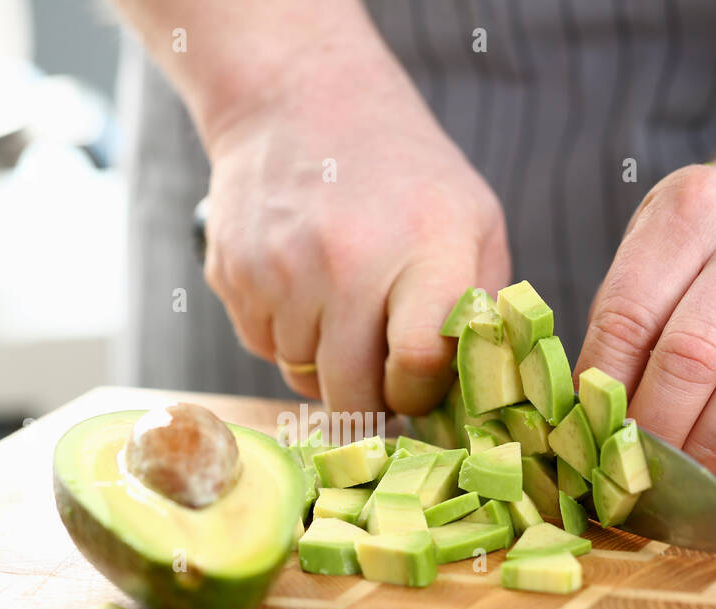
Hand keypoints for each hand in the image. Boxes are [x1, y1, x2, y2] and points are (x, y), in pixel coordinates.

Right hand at [202, 52, 508, 415]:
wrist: (298, 100)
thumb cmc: (402, 173)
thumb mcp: (472, 219)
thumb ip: (482, 306)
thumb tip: (476, 390)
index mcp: (424, 248)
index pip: (416, 362)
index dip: (417, 394)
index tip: (417, 385)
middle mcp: (347, 262)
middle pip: (351, 395)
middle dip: (370, 401)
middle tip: (381, 373)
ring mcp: (281, 271)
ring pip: (301, 377)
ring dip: (324, 364)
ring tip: (341, 308)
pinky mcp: (233, 275)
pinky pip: (263, 349)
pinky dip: (285, 336)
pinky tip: (302, 289)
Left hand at [575, 157, 715, 483]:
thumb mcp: (660, 244)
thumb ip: (626, 317)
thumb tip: (588, 414)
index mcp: (691, 210)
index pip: (629, 316)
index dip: (604, 387)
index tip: (589, 429)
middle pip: (692, 354)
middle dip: (657, 425)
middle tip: (633, 464)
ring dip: (709, 445)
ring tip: (680, 474)